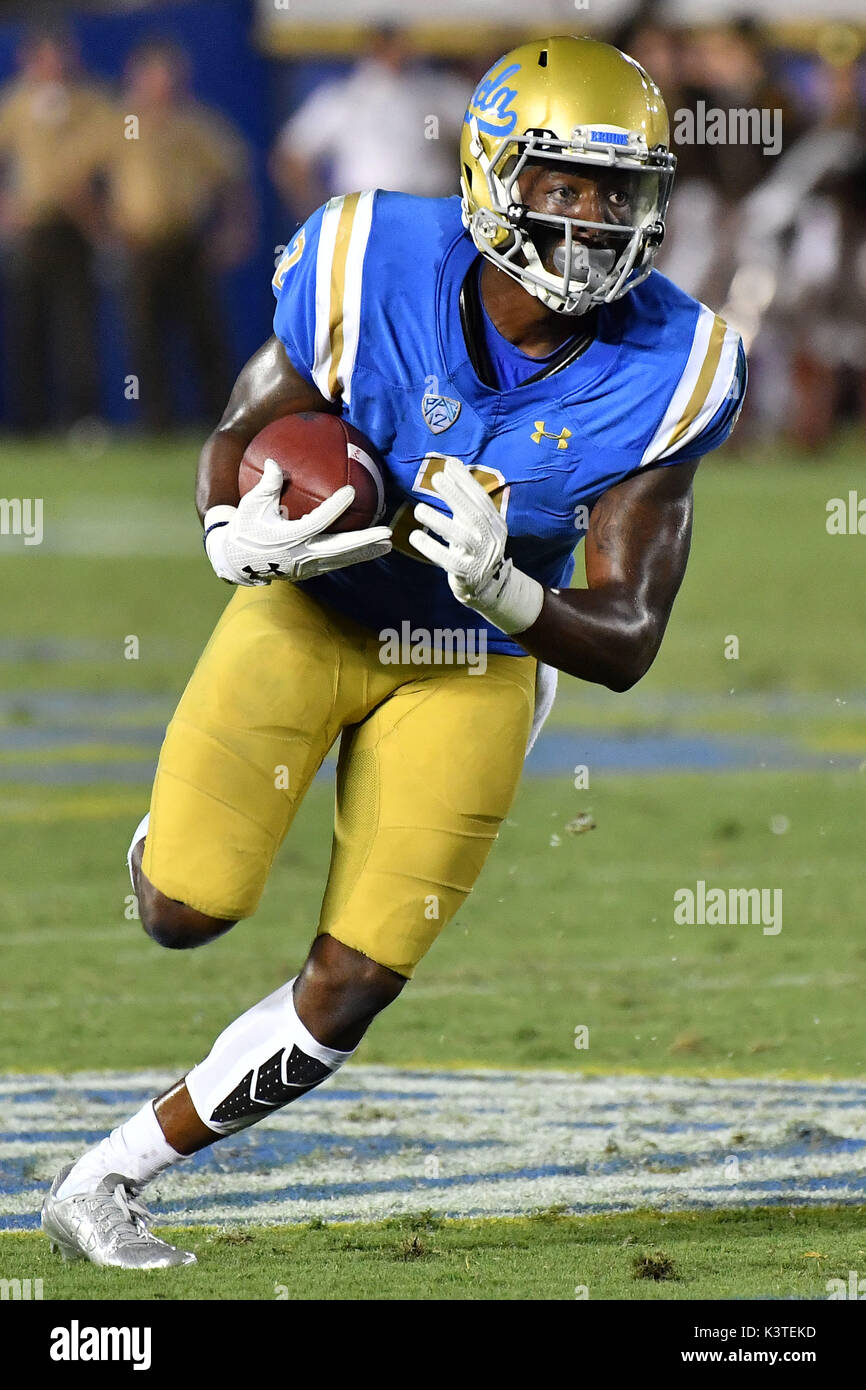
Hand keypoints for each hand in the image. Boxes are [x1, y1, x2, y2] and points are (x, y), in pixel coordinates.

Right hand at [204, 458, 391, 585]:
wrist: (234, 562)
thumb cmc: (243, 528)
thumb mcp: (251, 504)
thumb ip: (267, 484)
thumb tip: (275, 462)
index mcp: (288, 538)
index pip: (318, 521)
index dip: (336, 507)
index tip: (352, 491)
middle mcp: (301, 555)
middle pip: (340, 549)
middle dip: (365, 542)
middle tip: (388, 533)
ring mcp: (306, 567)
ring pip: (342, 560)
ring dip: (366, 552)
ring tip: (388, 544)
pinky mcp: (307, 572)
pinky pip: (335, 563)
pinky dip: (353, 556)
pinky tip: (369, 548)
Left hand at [408, 457, 543, 634]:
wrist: (485, 587)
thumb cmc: (474, 548)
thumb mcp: (475, 523)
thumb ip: (465, 498)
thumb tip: (452, 465)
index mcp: (495, 523)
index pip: (481, 499)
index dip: (465, 481)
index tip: (449, 465)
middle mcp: (491, 538)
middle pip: (474, 514)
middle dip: (455, 495)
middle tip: (436, 478)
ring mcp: (480, 557)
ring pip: (460, 537)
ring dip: (438, 521)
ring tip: (418, 509)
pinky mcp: (466, 573)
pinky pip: (447, 559)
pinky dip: (431, 548)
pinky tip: (415, 537)